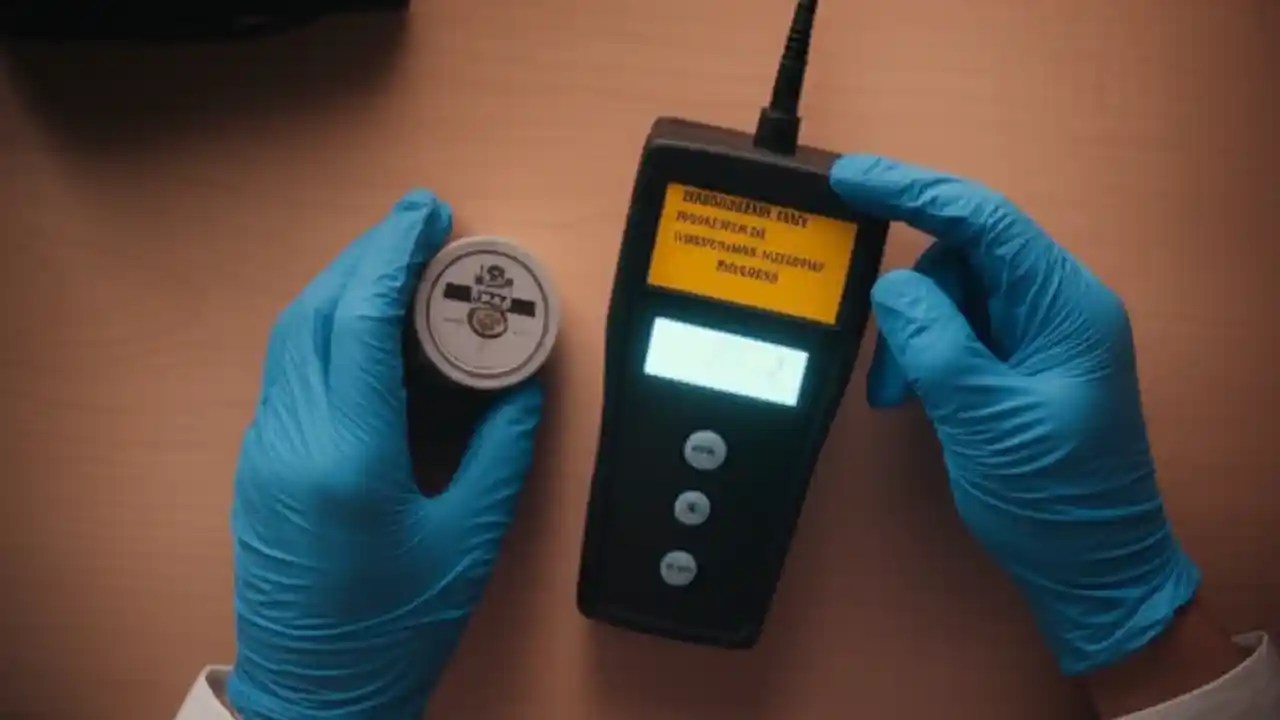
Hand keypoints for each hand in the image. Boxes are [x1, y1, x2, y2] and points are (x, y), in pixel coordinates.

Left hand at [227, 191, 542, 718]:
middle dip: (369, 252)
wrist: (318, 691)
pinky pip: (289, 369)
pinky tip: (368, 328)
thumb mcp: (471, 538)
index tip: (427, 213)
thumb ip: (504, 449)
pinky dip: (328, 327)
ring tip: (398, 265)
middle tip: (420, 224)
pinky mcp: (260, 464)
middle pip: (318, 310)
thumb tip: (524, 383)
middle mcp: (292, 440)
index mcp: (348, 455)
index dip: (395, 252)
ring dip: (343, 285)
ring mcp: (266, 450)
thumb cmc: (394, 629)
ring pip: (294, 334)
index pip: (363, 318)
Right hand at [831, 155, 1198, 674]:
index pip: (984, 221)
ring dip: (912, 340)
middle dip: (910, 304)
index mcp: (1065, 306)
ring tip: (898, 399)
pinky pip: (955, 334)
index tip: (850, 178)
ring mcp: (1035, 337)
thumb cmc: (1055, 499)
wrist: (1090, 570)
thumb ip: (936, 344)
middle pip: (961, 261)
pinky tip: (913, 398)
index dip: (914, 190)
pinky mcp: (1014, 365)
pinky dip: (923, 359)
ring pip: (950, 299)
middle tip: (884, 369)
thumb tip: (892, 289)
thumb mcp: (988, 420)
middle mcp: (1053, 308)